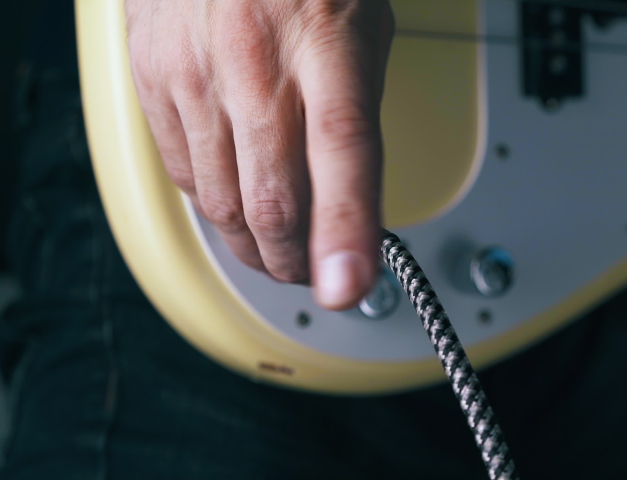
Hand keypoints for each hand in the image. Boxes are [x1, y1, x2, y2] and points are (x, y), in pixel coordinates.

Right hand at [125, 0, 393, 309]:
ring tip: (277, 250)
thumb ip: (356, 110)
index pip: (341, 152)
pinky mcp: (154, 84)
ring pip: (222, 204)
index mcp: (325, 45)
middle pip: (272, 201)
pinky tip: (237, 205)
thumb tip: (351, 193)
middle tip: (314, 274)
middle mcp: (255, 64)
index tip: (349, 285)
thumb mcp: (362, 29)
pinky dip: (217, 208)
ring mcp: (196, 76)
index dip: (345, 230)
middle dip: (296, 261)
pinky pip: (185, 177)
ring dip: (256, 246)